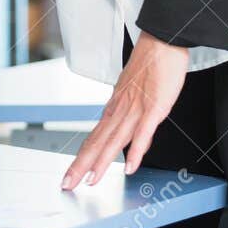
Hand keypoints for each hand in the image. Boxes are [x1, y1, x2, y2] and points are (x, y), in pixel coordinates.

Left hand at [62, 31, 187, 189]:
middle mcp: (119, 111)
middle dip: (81, 166)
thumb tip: (129, 137)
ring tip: (90, 181)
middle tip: (67, 184)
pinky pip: (143, 133)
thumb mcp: (133, 94)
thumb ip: (130, 117)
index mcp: (114, 109)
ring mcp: (135, 111)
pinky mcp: (153, 109)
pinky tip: (131, 167)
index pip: (93, 138)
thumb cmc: (149, 67)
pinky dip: (136, 152)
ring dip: (101, 163)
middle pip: (97, 143)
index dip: (81, 158)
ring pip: (114, 141)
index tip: (70, 174)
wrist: (161, 43)